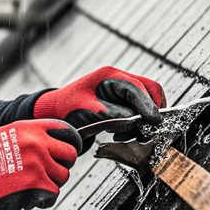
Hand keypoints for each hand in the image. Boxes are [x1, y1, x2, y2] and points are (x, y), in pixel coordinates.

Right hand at [0, 120, 81, 209]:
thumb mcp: (2, 136)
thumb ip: (27, 136)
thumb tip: (49, 142)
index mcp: (28, 128)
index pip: (65, 130)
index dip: (70, 142)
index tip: (66, 151)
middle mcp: (36, 143)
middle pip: (70, 154)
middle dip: (62, 164)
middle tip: (49, 171)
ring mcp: (38, 165)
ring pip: (62, 176)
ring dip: (51, 183)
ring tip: (31, 184)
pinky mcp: (36, 186)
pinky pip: (53, 194)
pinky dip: (44, 199)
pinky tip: (28, 196)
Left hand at [33, 66, 165, 148]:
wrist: (55, 112)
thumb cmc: (67, 109)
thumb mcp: (88, 112)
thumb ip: (113, 114)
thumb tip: (135, 121)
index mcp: (110, 76)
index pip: (137, 88)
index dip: (147, 105)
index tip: (154, 121)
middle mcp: (119, 80)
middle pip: (149, 91)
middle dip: (150, 111)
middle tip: (145, 130)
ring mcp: (121, 90)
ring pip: (146, 102)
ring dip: (141, 120)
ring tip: (122, 134)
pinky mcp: (121, 102)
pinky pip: (138, 111)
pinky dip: (135, 124)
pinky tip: (120, 133)